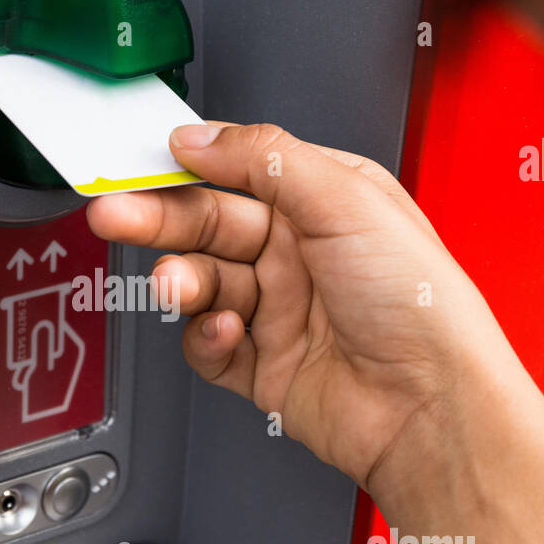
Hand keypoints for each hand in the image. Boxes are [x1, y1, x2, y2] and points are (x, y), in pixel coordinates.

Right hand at [87, 122, 518, 494]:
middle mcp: (299, 254)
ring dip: (183, 282)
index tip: (141, 164)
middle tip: (114, 214)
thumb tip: (201, 137)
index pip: (238, 172)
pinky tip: (226, 332)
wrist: (429, 406)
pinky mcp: (263, 367)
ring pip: (202, 284)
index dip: (187, 168)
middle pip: (207, 225)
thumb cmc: (420, 304)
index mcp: (324, 202)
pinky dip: (205, 337)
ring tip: (179, 286)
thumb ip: (265, 158)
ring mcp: (280, 312)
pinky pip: (207, 346)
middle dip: (158, 218)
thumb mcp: (346, 199)